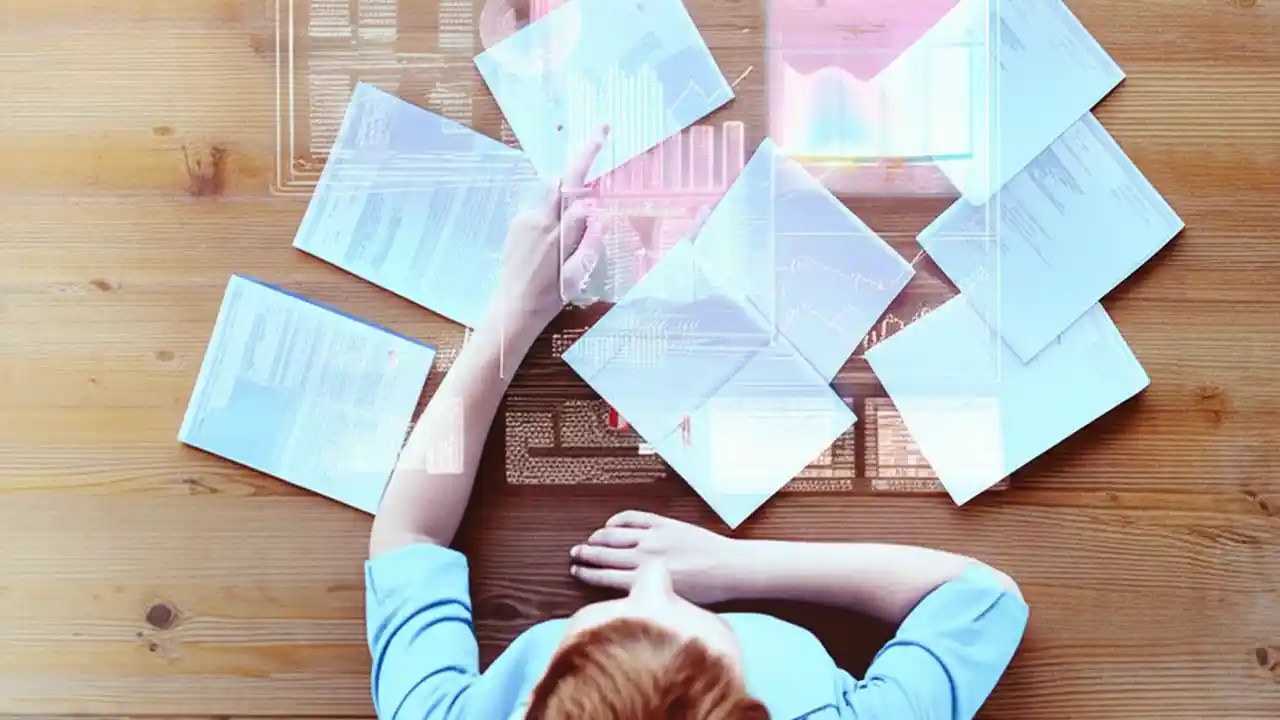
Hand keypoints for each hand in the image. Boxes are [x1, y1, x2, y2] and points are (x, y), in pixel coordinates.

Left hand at [488, 126, 607, 337]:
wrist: (512, 308)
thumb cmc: (549, 297)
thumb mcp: (576, 275)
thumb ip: (589, 243)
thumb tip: (600, 215)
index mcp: (557, 232)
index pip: (577, 188)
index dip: (588, 158)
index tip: (601, 134)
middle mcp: (539, 220)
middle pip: (562, 181)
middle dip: (581, 161)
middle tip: (598, 141)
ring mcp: (525, 220)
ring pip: (552, 197)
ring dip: (566, 201)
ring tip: (569, 234)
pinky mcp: (517, 225)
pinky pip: (540, 212)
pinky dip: (552, 218)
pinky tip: (552, 245)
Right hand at [569, 510, 744, 604]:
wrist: (729, 569)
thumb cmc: (704, 592)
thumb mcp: (670, 602)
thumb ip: (645, 595)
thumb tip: (624, 592)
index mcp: (644, 581)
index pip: (605, 577)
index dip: (586, 574)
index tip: (574, 572)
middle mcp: (643, 558)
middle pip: (604, 555)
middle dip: (585, 555)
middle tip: (573, 555)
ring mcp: (653, 538)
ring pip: (614, 535)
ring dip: (596, 538)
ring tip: (586, 541)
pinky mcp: (663, 524)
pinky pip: (633, 518)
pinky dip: (617, 520)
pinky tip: (609, 523)